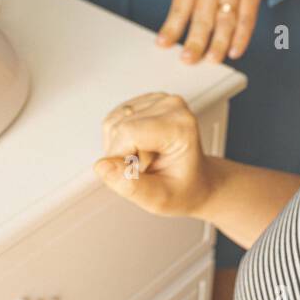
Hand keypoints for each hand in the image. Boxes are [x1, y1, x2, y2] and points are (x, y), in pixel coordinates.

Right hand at [92, 93, 214, 217]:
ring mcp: (159, 100)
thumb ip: (130, 185)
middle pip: (118, 127)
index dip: (123, 159)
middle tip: (147, 168)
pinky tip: (138, 149)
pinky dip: (119, 140)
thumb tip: (102, 166)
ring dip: (120, 148)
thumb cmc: (184, 189)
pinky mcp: (145, 102)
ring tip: (144, 159)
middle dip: (122, 154)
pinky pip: (114, 120)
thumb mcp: (159, 199)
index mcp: (180, 125)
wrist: (197, 181)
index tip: (142, 172)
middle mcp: (171, 106)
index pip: (127, 132)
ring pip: (112, 123)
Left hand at [157, 0, 263, 63]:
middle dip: (195, 41)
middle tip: (188, 59)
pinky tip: (235, 51)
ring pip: (226, 21)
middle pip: (203, 17)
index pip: (180, 6)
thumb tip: (176, 28)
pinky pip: (247, 18)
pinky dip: (242, 37)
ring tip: (212, 60)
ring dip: (219, 43)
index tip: (162, 44)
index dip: (171, 27)